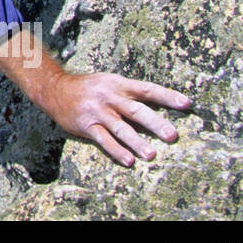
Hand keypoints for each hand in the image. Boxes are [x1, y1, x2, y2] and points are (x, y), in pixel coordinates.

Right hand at [45, 72, 191, 166]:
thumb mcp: (110, 82)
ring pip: (120, 128)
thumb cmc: (89, 88)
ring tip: (151, 155)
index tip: (187, 103)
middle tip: (172, 135)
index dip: (167, 96)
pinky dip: (117, 151)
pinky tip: (129, 161)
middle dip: (155, 123)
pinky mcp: (86, 126)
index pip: (147, 89)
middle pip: (136, 111)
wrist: (55, 90)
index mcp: (118, 84)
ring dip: (136, 142)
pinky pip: (104, 140)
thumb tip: (159, 105)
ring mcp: (98, 112)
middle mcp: (109, 97)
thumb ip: (131, 92)